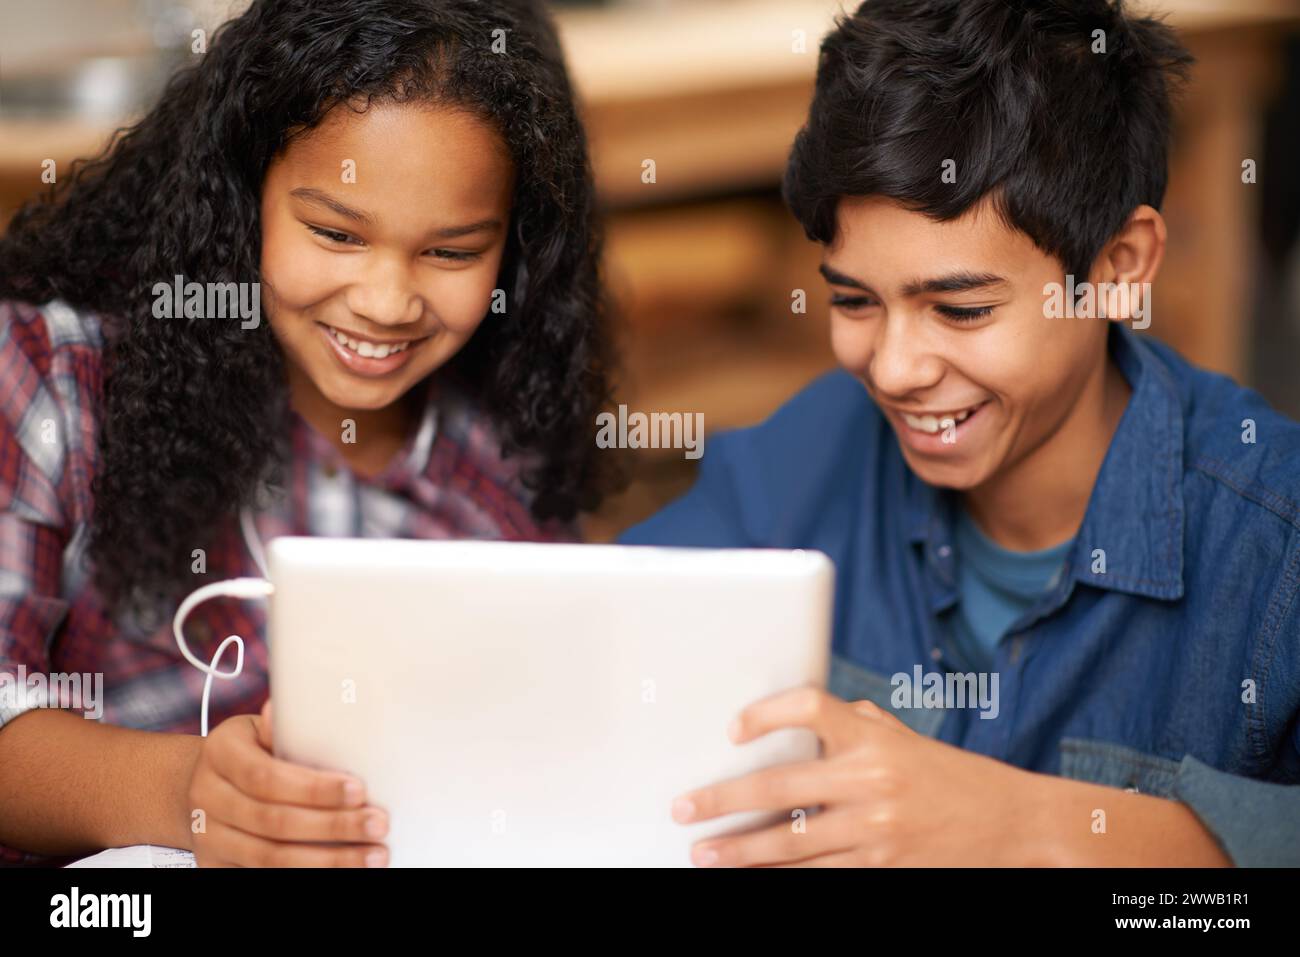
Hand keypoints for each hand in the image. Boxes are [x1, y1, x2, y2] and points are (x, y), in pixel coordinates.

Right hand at [187, 699, 388, 866]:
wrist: (199, 785)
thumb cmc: (247, 752)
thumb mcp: (259, 730)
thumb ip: (286, 727)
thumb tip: (320, 702)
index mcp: (220, 754)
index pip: (267, 777)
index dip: (315, 788)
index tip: (359, 791)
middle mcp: (207, 798)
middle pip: (274, 821)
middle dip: (333, 826)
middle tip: (377, 824)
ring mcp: (208, 838)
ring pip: (270, 858)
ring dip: (328, 860)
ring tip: (373, 855)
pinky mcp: (216, 866)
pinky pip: (262, 876)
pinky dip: (307, 874)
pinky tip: (342, 869)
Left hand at [670, 686, 1041, 865]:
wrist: (1013, 823)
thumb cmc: (949, 774)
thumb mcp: (904, 737)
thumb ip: (853, 723)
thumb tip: (793, 722)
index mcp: (873, 738)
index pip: (807, 708)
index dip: (764, 714)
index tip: (732, 729)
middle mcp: (871, 781)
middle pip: (778, 787)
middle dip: (721, 800)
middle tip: (683, 808)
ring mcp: (876, 830)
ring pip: (790, 844)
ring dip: (739, 851)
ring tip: (703, 853)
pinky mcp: (883, 867)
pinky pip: (820, 877)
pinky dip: (782, 878)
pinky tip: (752, 878)